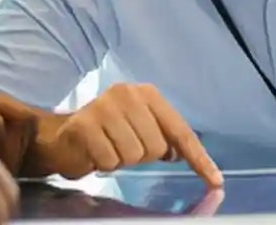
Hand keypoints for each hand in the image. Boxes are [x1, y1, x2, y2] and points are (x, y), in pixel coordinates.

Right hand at [38, 83, 221, 186]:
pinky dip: (103, 165)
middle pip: (156, 147)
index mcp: (147, 94)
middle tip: (123, 148)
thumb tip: (188, 157)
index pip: (180, 131)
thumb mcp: (140, 130)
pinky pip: (109, 161)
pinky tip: (94, 153)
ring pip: (133, 155)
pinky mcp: (84, 125)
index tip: (215, 182)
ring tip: (109, 149)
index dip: (198, 159)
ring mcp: (103, 107)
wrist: (60, 137)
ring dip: (121, 160)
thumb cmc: (108, 134)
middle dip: (142, 156)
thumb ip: (165, 138)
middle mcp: (127, 94)